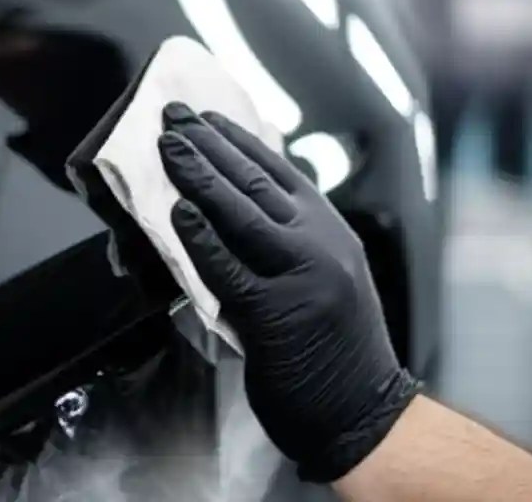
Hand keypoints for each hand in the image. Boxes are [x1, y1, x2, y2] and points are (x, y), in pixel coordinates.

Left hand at [158, 102, 418, 481]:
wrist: (363, 416)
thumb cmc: (335, 351)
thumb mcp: (325, 279)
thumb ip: (288, 243)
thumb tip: (229, 207)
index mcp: (331, 232)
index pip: (278, 171)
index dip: (237, 140)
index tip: (205, 117)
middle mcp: (321, 245)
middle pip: (255, 181)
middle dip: (208, 144)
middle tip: (172, 116)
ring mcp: (301, 277)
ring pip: (242, 213)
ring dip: (199, 176)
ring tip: (168, 147)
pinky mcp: (276, 315)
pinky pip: (228, 268)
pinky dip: (201, 238)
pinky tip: (178, 214)